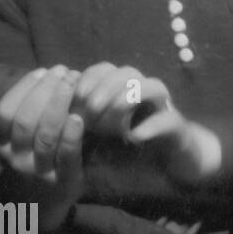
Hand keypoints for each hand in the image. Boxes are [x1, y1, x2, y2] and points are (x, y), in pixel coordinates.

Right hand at [0, 66, 85, 226]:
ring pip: (45, 134)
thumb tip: (50, 76)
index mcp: (1, 145)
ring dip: (60, 105)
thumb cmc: (36, 161)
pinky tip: (79, 117)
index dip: (24, 89)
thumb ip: (31, 114)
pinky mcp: (63, 180)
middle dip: (46, 91)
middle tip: (65, 72)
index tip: (44, 71)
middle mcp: (15, 159)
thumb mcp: (23, 141)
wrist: (44, 205)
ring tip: (74, 85)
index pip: (5, 113)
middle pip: (25, 120)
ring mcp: (38, 171)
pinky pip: (67, 155)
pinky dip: (72, 134)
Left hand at [70, 63, 220, 182]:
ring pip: (152, 86)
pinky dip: (151, 127)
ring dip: (128, 99)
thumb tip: (53, 120)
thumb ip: (79, 126)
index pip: (104, 69)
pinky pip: (169, 120)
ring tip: (112, 122)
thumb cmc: (127, 151)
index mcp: (122, 90)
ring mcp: (164, 109)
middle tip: (90, 110)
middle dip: (105, 88)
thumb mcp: (96, 137)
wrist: (168, 164)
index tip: (74, 97)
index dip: (88, 78)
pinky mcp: (179, 130)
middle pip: (127, 72)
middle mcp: (145, 93)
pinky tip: (134, 138)